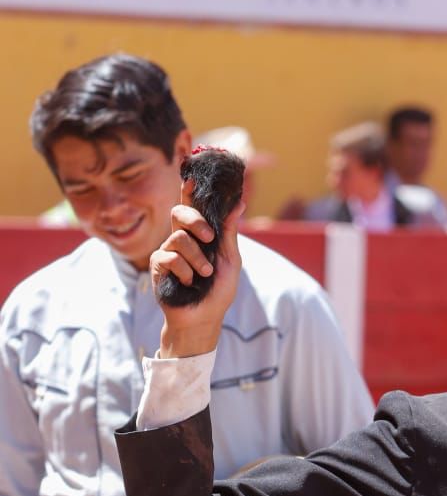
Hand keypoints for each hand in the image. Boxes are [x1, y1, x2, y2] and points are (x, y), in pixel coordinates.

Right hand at [151, 182, 244, 357]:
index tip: (192, 177)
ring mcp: (167, 251)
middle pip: (180, 212)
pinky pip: (169, 257)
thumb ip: (229, 231)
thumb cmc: (218, 291)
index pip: (192, 207)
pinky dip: (184, 271)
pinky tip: (188, 282)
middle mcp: (181, 239)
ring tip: (204, 275)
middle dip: (195, 220)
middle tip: (209, 238)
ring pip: (179, 238)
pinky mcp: (158, 265)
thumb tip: (239, 203)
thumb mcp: (230, 259)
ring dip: (197, 258)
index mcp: (199, 235)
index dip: (190, 191)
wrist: (203, 318)